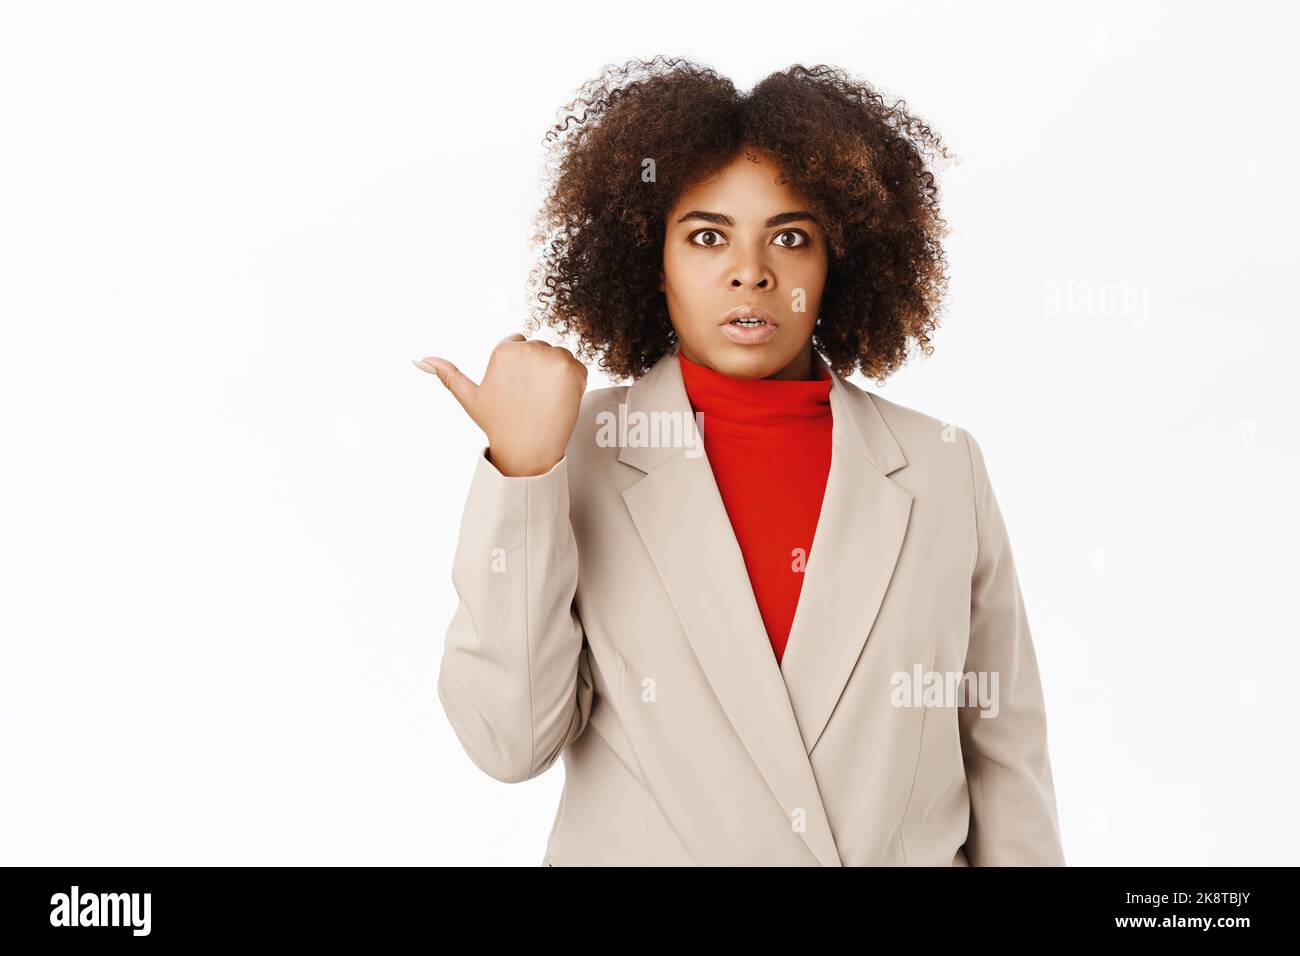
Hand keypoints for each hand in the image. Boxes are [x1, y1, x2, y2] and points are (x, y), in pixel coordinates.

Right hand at [416, 333, 586, 476]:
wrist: (526, 451)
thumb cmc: (498, 425)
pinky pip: (580, 368)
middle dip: (540, 372)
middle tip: (531, 401)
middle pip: (542, 351)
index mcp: (503, 349)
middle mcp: (526, 348)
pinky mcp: (572, 369)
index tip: (518, 392)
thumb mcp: (470, 398)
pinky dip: (574, 385)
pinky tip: (560, 401)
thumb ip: (448, 375)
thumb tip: (419, 360)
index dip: (522, 371)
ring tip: (544, 402)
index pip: (521, 345)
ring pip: (560, 358)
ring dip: (558, 377)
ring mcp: (551, 357)